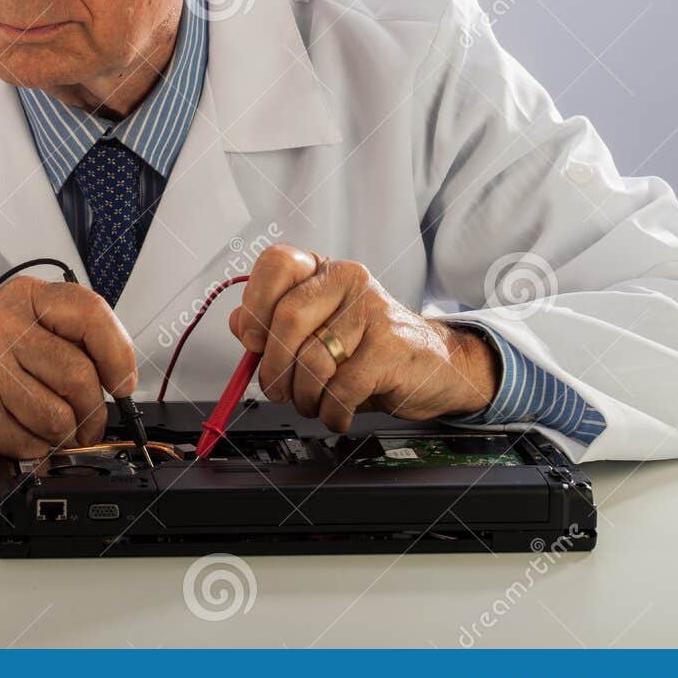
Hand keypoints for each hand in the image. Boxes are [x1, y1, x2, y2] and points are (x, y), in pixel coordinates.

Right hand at [0, 276, 137, 458]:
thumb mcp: (15, 328)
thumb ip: (62, 341)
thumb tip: (119, 377)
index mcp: (23, 298)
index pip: (91, 313)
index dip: (118, 353)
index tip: (123, 382)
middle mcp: (4, 324)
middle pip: (81, 375)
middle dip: (92, 412)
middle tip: (87, 424)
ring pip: (60, 414)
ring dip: (62, 435)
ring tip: (47, 430)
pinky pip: (32, 440)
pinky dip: (33, 448)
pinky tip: (15, 432)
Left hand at [227, 245, 499, 433]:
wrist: (437, 365)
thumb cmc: (369, 348)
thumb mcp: (321, 328)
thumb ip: (276, 323)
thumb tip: (240, 324)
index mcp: (325, 270)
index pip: (277, 263)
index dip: (255, 303)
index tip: (252, 341)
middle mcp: (349, 280)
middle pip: (287, 318)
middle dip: (273, 368)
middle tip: (277, 390)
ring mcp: (373, 311)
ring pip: (312, 361)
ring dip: (303, 397)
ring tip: (312, 403)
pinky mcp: (391, 348)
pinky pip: (340, 389)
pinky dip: (331, 413)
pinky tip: (337, 414)